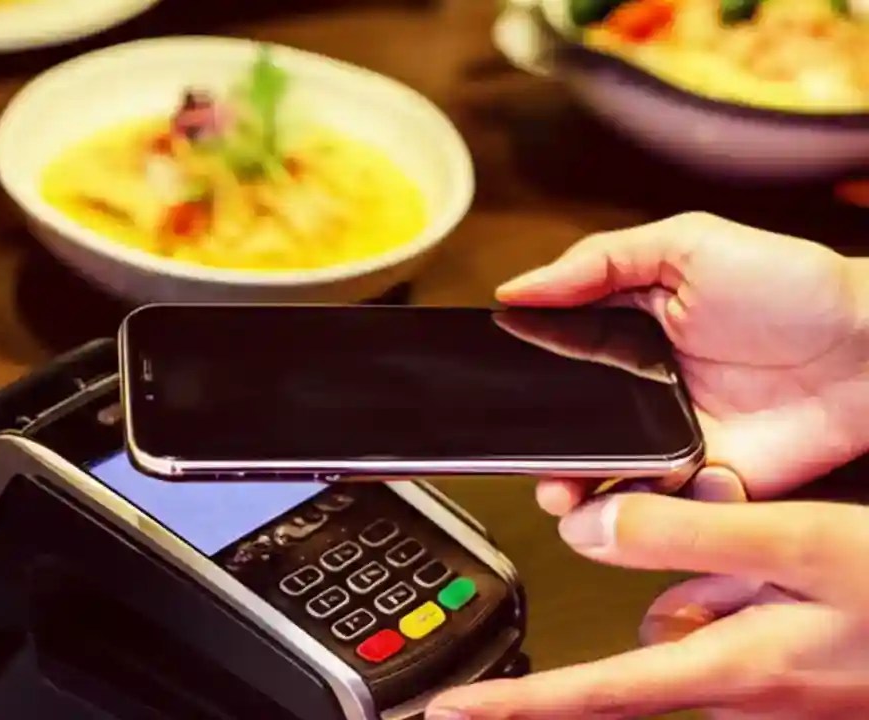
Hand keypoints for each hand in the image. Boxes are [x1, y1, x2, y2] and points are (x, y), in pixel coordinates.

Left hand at [427, 494, 868, 719]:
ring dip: (709, 588)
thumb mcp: (810, 548)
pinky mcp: (798, 666)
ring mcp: (774, 682)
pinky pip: (739, 620)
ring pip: (695, 627)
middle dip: (628, 627)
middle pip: (643, 662)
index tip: (453, 713)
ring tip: (771, 554)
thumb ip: (691, 538)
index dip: (516, 707)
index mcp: (733, 668)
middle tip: (661, 600)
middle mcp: (744, 689)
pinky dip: (742, 589)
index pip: (596, 696)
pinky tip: (785, 563)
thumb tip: (591, 530)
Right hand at [495, 212, 868, 513]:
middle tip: (534, 467)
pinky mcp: (711, 482)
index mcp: (627, 333)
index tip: (496, 399)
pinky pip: (665, 506)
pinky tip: (655, 491)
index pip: (557, 362)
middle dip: (545, 456)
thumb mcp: (687, 245)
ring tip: (566, 495)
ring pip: (608, 477)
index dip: (524, 382)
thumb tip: (516, 288)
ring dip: (581, 492)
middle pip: (574, 430)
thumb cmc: (792, 286)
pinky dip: (651, 510)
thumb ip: (597, 261)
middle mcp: (643, 390)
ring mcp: (674, 439)